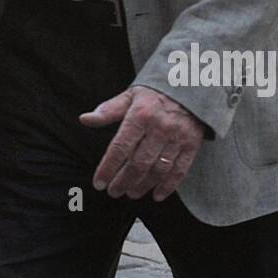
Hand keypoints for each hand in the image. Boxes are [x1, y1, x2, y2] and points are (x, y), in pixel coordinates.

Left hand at [79, 85, 204, 201]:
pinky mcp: (192, 144)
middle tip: (114, 192)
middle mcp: (160, 127)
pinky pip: (180, 170)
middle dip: (124, 181)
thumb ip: (108, 110)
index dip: (108, 167)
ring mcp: (178, 137)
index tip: (99, 183)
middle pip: (139, 163)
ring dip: (143, 185)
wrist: (190, 83)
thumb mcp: (130, 96)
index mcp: (141, 114)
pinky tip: (157, 195)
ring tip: (131, 193)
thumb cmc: (154, 93)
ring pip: (158, 169)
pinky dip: (168, 186)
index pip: (120, 147)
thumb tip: (85, 119)